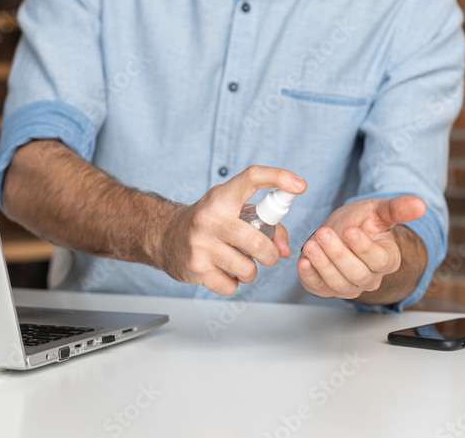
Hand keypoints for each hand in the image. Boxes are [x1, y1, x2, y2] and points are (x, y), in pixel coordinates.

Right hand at [152, 166, 305, 295]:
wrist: (164, 236)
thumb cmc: (208, 223)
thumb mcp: (232, 212)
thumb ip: (265, 225)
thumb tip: (285, 250)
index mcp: (222, 197)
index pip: (252, 177)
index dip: (278, 177)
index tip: (300, 186)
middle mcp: (210, 217)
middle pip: (257, 241)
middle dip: (270, 255)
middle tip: (268, 256)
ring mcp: (201, 244)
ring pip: (247, 269)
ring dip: (250, 271)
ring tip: (239, 263)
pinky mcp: (196, 268)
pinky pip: (231, 286)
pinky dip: (233, 283)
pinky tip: (222, 271)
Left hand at [297, 196, 425, 299]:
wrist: (339, 231)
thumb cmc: (361, 222)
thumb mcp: (378, 211)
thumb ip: (398, 209)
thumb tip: (420, 205)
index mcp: (387, 260)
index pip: (378, 260)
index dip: (363, 247)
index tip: (350, 230)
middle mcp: (370, 278)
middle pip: (356, 273)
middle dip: (338, 253)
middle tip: (324, 233)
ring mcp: (348, 286)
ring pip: (338, 282)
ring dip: (323, 264)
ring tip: (312, 244)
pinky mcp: (326, 288)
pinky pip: (319, 288)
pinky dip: (309, 276)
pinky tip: (303, 261)